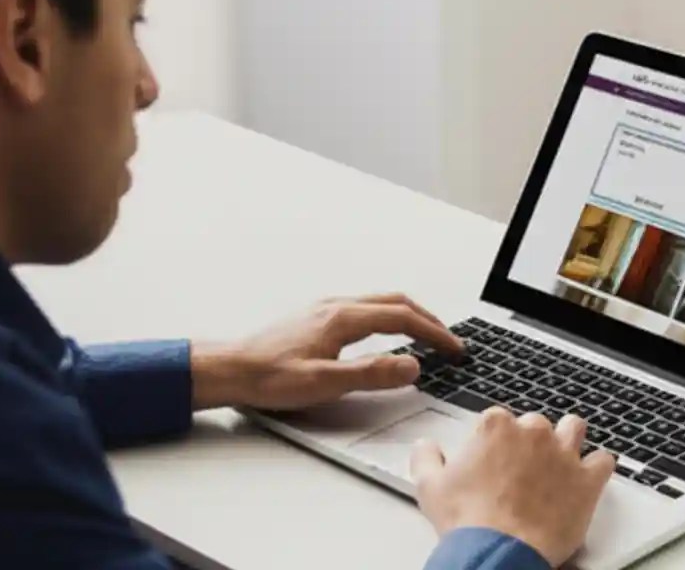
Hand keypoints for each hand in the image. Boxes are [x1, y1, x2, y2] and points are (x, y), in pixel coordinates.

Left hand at [190, 293, 461, 409]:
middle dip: (428, 319)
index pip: (403, 318)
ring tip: (425, 334)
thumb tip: (411, 365)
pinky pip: (365, 307)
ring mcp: (326, 308)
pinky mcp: (317, 317)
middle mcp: (337, 306)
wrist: (230, 369)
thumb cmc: (269, 377)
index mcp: (344, 318)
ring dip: (409, 315)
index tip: (454, 348)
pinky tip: (384, 333)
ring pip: (380, 301)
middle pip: (396, 302)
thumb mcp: (325, 383)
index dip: (434, 333)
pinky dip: (388, 316)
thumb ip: (371, 373)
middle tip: (448, 340)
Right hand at [411, 408, 615, 567]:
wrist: (499, 552)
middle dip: (531, 443)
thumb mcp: (429, 486)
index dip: (496, 441)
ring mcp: (563, 454)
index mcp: (496, 427)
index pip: (499, 420)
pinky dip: (597, 468)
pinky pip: (603, 461)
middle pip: (536, 425)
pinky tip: (586, 479)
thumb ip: (426, 458)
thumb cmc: (467, 521)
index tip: (494, 459)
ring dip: (569, 440)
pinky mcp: (587, 479)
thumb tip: (425, 447)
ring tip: (560, 461)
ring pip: (574, 429)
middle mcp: (533, 432)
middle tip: (522, 469)